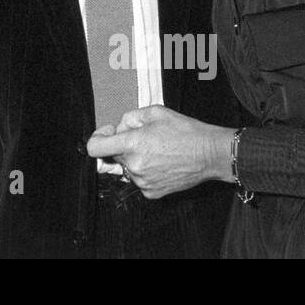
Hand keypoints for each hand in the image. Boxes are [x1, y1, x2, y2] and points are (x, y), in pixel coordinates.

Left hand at [85, 105, 233, 198]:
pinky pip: (139, 179)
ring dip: (136, 158)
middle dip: (123, 144)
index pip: (95, 148)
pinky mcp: (152, 193)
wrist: (209, 154)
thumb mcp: (155, 112)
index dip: (99, 137)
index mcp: (132, 144)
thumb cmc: (185, 131)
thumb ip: (129, 117)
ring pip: (128, 167)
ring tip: (158, 150)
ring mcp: (143, 181)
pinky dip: (146, 171)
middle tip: (145, 137)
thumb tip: (119, 128)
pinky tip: (162, 163)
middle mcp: (134, 166)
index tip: (110, 133)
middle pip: (114, 155)